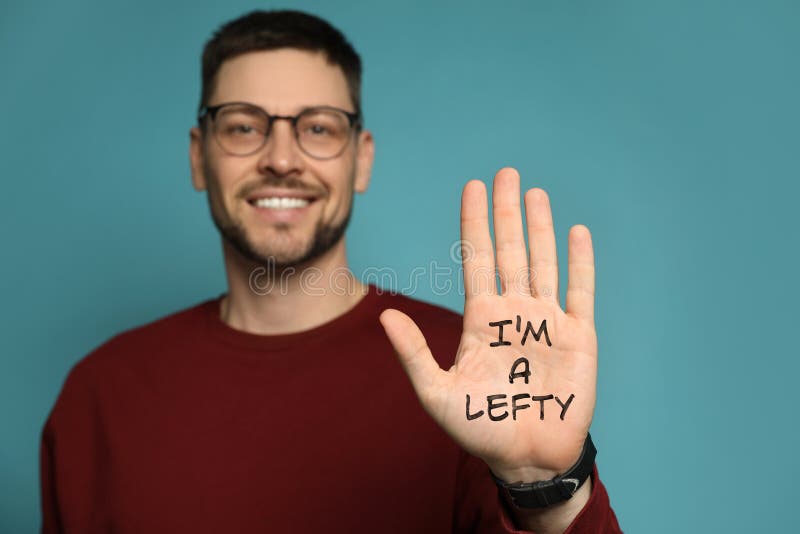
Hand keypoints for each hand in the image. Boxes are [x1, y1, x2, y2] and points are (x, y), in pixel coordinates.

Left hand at [380, 168, 596, 482]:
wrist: (526, 458)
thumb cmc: (480, 428)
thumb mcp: (437, 393)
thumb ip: (414, 352)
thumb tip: (384, 315)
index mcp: (481, 320)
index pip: (476, 260)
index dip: (475, 223)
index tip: (473, 187)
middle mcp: (514, 312)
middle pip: (510, 250)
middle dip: (506, 212)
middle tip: (505, 173)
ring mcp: (547, 321)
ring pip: (543, 262)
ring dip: (540, 227)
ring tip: (534, 192)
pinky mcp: (578, 337)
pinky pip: (580, 291)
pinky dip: (579, 263)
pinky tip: (576, 233)